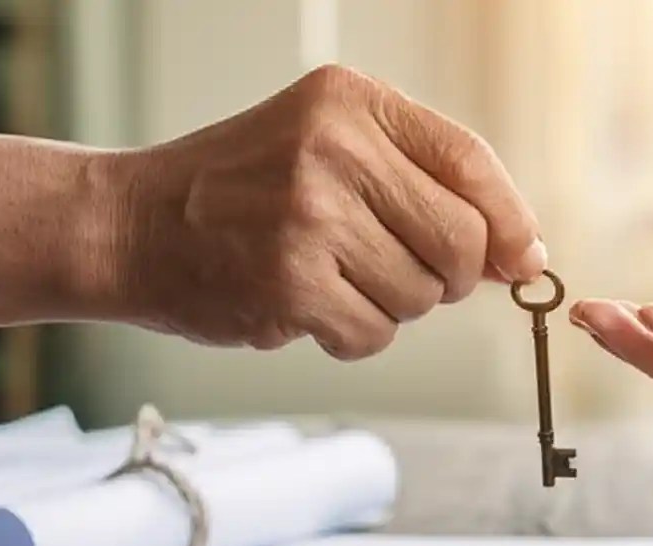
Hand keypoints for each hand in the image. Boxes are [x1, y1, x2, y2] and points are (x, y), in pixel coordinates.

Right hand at [107, 64, 544, 358]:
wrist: (131, 224)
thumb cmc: (241, 190)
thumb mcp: (330, 147)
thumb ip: (424, 185)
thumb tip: (521, 254)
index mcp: (352, 103)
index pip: (471, 162)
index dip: (510, 221)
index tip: (521, 257)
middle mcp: (334, 150)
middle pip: (461, 242)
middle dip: (450, 277)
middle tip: (407, 272)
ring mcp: (310, 218)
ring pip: (421, 297)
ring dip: (392, 305)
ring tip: (333, 276)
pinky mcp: (290, 285)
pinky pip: (374, 335)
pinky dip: (353, 334)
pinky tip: (309, 304)